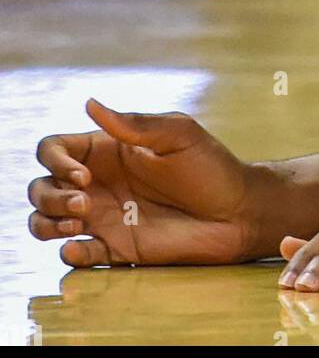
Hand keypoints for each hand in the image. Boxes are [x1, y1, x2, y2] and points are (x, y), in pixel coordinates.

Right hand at [28, 98, 258, 266]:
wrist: (238, 213)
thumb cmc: (212, 167)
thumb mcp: (178, 135)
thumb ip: (134, 124)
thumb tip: (90, 103)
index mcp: (109, 150)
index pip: (55, 149)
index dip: (55, 161)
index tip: (83, 175)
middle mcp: (99, 183)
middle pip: (41, 186)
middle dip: (49, 196)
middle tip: (84, 205)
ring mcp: (104, 217)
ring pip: (46, 221)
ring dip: (46, 223)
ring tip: (78, 226)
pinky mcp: (115, 249)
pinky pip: (75, 254)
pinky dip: (68, 253)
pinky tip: (81, 248)